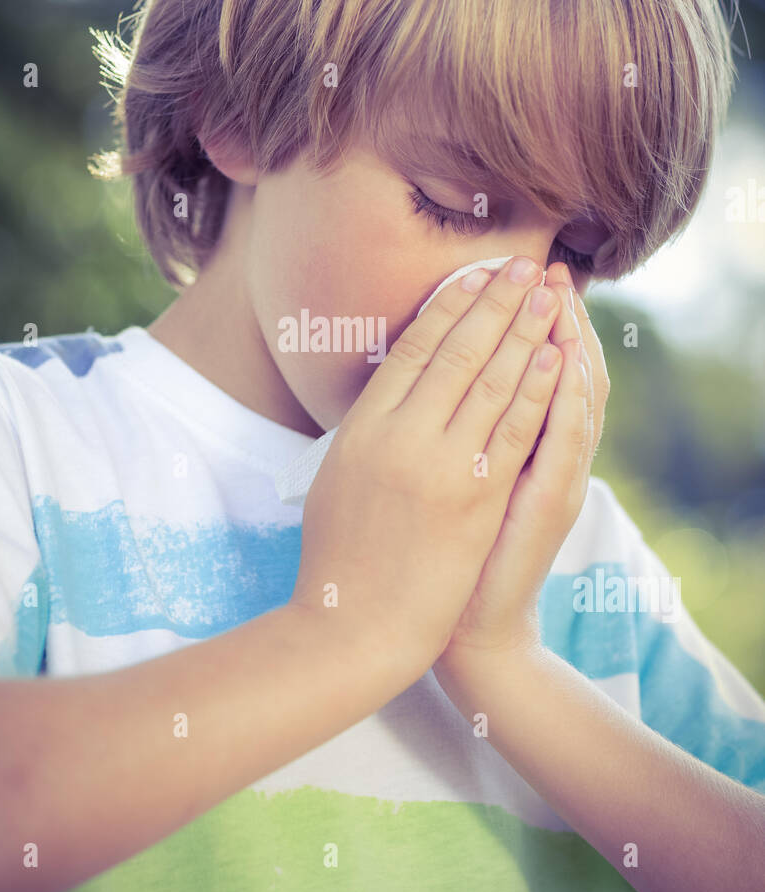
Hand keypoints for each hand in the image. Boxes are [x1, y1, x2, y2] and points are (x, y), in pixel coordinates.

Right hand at [291, 256, 567, 665]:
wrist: (357, 625)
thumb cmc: (340, 553)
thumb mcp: (337, 476)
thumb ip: (370, 428)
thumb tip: (397, 381)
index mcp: (361, 427)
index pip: (413, 348)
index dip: (449, 306)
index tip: (474, 275)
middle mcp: (400, 436)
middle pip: (458, 350)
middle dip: (496, 302)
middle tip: (524, 266)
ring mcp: (441, 465)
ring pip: (493, 380)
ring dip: (525, 331)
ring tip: (549, 295)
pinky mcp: (477, 497)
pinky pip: (514, 429)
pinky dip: (537, 387)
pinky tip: (554, 356)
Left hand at [433, 261, 609, 665]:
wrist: (472, 629)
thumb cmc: (449, 557)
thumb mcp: (457, 484)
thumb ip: (460, 431)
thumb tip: (427, 378)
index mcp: (522, 446)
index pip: (536, 367)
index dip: (530, 320)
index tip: (513, 271)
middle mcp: (548, 456)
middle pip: (562, 368)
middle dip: (549, 314)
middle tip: (544, 264)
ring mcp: (555, 478)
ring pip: (575, 394)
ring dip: (567, 339)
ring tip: (557, 292)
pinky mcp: (549, 505)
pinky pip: (566, 440)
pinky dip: (566, 398)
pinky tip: (564, 361)